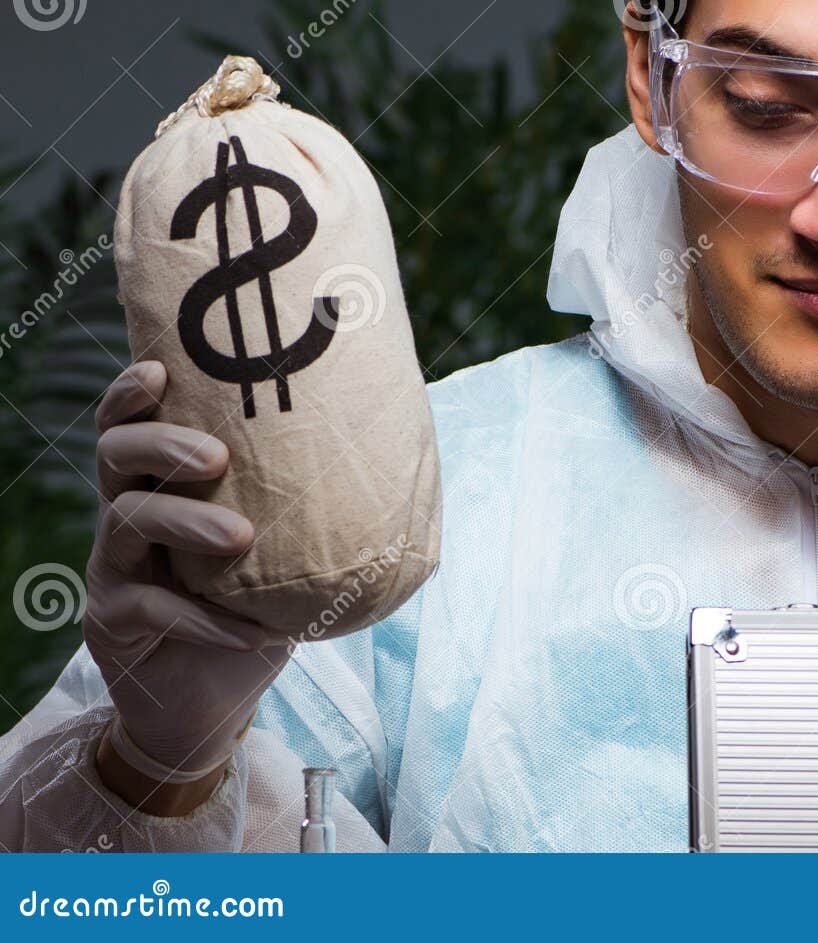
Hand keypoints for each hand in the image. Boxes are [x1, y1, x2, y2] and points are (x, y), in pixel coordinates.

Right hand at [86, 362, 290, 814]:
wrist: (213, 698)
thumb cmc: (255, 607)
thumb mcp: (285, 550)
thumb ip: (308, 504)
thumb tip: (400, 451)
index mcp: (163, 484)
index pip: (133, 423)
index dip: (134, 393)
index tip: (162, 369)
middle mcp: (127, 514)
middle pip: (116, 456)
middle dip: (162, 445)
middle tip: (215, 456)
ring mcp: (113, 567)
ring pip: (126, 520)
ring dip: (186, 522)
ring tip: (240, 536)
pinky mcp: (112, 622)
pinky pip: (149, 607)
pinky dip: (203, 617)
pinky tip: (249, 630)